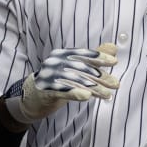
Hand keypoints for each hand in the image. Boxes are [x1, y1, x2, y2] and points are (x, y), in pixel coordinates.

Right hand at [5, 44, 119, 125]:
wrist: (30, 98)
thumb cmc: (57, 82)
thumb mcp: (74, 68)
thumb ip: (93, 58)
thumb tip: (113, 48)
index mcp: (62, 55)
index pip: (83, 54)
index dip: (99, 57)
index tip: (114, 62)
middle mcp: (54, 62)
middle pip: (82, 68)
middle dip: (101, 77)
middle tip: (115, 85)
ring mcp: (48, 76)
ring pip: (75, 81)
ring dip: (94, 88)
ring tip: (107, 95)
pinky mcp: (45, 90)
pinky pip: (62, 91)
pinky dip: (75, 93)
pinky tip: (87, 96)